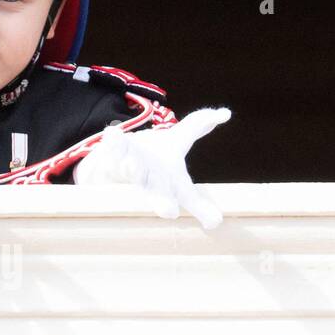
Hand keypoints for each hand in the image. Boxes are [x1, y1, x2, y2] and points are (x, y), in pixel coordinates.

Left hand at [73, 107, 230, 230]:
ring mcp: (127, 170)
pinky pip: (112, 148)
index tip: (211, 222)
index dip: (200, 209)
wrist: (112, 163)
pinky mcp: (109, 157)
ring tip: (131, 164)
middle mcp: (149, 181)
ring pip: (132, 172)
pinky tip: (111, 134)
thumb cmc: (150, 158)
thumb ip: (198, 125)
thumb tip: (225, 113)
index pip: (188, 196)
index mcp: (169, 183)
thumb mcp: (177, 140)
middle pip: (158, 193)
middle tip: (168, 212)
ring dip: (132, 169)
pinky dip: (112, 142)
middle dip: (163, 202)